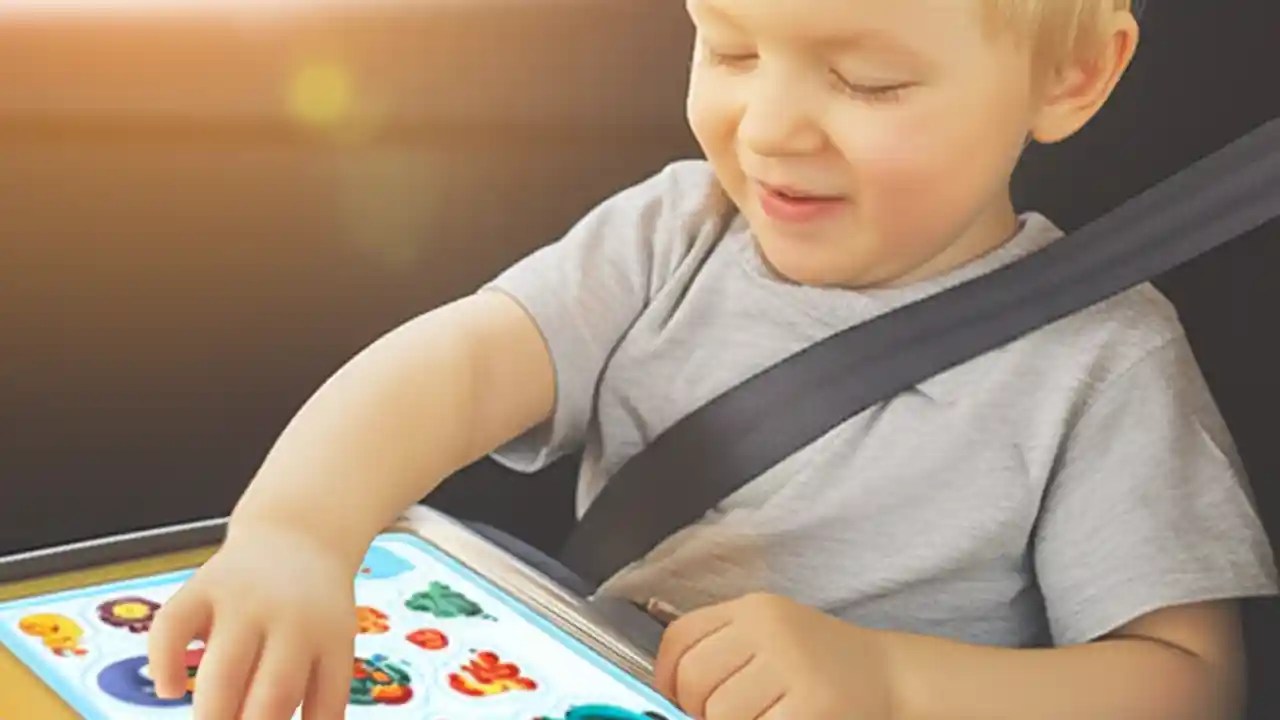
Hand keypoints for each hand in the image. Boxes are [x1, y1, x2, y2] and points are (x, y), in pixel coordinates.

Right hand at [147, 523, 358, 719]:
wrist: (298, 535)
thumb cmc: (314, 610)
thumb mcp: (334, 646)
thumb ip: (324, 701)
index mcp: (330, 638)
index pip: (324, 703)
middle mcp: (290, 619)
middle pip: (274, 695)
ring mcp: (243, 601)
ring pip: (223, 672)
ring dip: (214, 715)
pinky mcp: (203, 585)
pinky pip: (172, 627)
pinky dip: (164, 662)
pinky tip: (172, 689)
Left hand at [653, 593, 898, 719]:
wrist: (890, 675)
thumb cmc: (821, 664)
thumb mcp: (770, 638)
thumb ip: (724, 652)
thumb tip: (671, 695)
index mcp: (753, 608)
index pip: (681, 637)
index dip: (666, 677)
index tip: (674, 700)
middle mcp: (770, 628)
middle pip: (693, 678)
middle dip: (696, 710)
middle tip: (719, 717)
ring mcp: (793, 664)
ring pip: (720, 712)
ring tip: (758, 719)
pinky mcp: (814, 703)